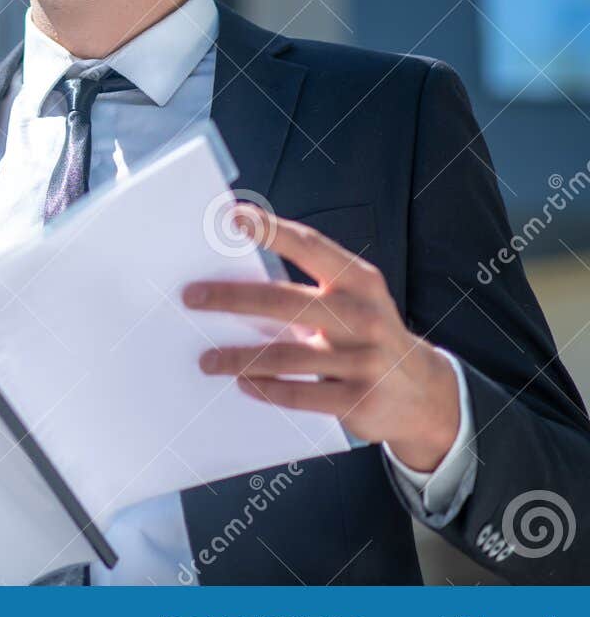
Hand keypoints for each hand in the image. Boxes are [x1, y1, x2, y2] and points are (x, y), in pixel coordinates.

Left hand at [183, 204, 460, 470]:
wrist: (425, 395)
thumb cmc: (366, 336)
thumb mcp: (351, 303)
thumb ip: (308, 290)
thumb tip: (235, 278)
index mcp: (359, 281)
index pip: (310, 247)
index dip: (272, 230)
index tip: (234, 217)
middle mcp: (363, 316)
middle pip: (284, 302)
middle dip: (231, 298)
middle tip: (191, 297)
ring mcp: (364, 360)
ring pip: (286, 356)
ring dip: (238, 356)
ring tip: (206, 359)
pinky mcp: (359, 400)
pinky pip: (300, 395)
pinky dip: (266, 388)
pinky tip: (242, 383)